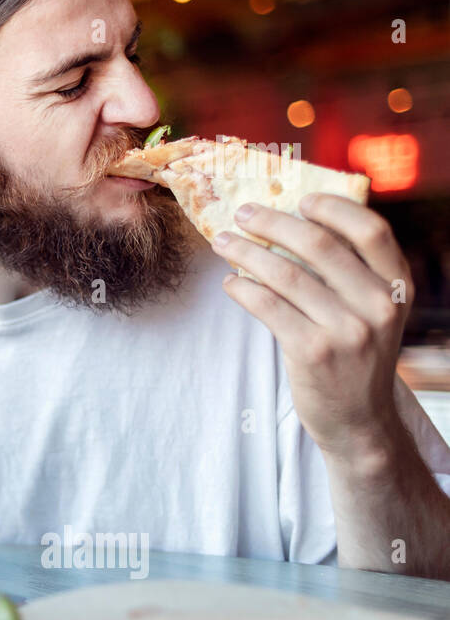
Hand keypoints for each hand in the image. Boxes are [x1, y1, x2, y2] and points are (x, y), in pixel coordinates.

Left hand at [212, 193, 411, 463]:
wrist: (358, 419)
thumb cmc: (355, 354)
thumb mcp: (372, 311)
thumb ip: (350, 273)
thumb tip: (293, 221)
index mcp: (396, 287)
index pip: (372, 231)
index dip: (334, 208)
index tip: (299, 200)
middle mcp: (378, 306)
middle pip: (320, 244)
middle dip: (273, 223)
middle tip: (243, 213)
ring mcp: (348, 330)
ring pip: (286, 274)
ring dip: (246, 252)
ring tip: (223, 242)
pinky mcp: (313, 352)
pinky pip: (267, 306)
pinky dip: (242, 288)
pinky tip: (230, 283)